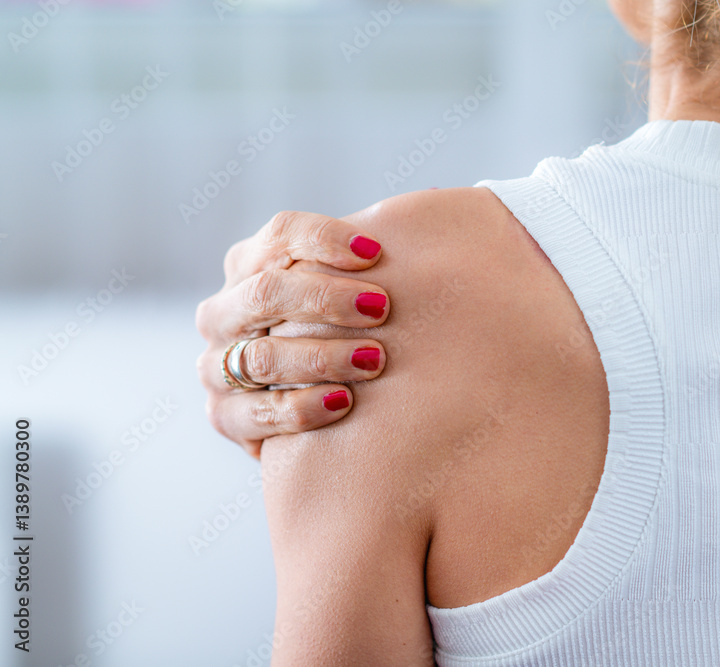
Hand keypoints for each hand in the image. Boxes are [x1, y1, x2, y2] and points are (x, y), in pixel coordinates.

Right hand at [196, 211, 389, 458]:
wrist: (317, 402)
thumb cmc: (346, 328)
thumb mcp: (351, 284)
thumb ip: (376, 255)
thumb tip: (438, 200)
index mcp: (250, 265)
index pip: (280, 233)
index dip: (325, 238)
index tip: (376, 253)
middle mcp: (225, 311)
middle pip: (265, 292)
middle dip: (325, 298)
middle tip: (381, 308)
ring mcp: (217, 365)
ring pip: (262, 357)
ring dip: (322, 356)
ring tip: (375, 359)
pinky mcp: (226, 416)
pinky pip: (260, 414)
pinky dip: (303, 408)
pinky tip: (346, 403)